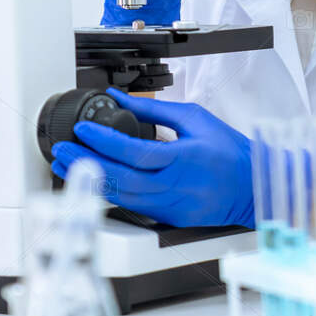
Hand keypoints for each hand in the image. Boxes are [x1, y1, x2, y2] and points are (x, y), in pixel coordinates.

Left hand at [49, 90, 253, 228]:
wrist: (253, 186)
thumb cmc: (231, 153)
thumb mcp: (196, 119)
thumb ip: (154, 109)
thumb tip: (120, 97)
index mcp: (184, 158)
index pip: (134, 152)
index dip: (103, 142)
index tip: (83, 129)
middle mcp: (176, 185)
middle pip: (121, 179)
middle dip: (85, 164)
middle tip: (62, 150)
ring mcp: (173, 205)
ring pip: (123, 197)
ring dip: (92, 180)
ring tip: (69, 165)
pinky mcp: (170, 217)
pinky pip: (134, 206)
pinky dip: (111, 193)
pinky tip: (95, 181)